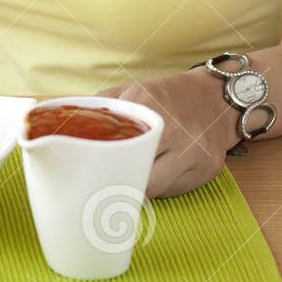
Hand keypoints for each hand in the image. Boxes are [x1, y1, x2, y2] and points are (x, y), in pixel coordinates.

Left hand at [101, 66, 236, 196]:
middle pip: (135, 173)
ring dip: (140, 189)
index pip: (115, 145)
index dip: (100, 165)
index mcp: (148, 103)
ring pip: (155, 188)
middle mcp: (174, 127)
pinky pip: (176, 191)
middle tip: (105, 188)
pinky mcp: (209, 168)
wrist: (218, 97)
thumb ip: (100, 107)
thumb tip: (64, 126)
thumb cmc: (167, 97)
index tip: (89, 177)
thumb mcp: (133, 90)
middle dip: (118, 183)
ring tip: (130, 182)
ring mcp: (195, 150)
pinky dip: (163, 189)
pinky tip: (161, 175)